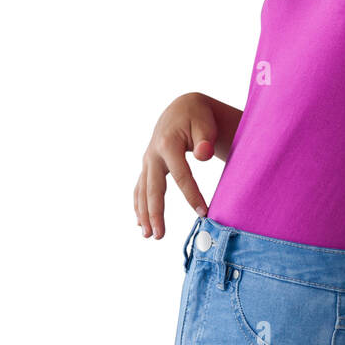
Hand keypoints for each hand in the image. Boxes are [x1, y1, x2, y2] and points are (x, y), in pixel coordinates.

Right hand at [134, 92, 218, 239]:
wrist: (182, 108)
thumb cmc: (197, 116)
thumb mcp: (204, 122)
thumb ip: (206, 138)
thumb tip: (204, 155)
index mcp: (168, 144)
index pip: (181, 175)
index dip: (192, 195)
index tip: (204, 213)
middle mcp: (153, 154)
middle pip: (153, 188)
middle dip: (155, 213)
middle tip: (159, 235)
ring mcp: (148, 161)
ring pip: (143, 191)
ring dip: (144, 214)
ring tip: (148, 235)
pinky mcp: (148, 165)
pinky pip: (141, 188)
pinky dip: (139, 205)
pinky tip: (140, 222)